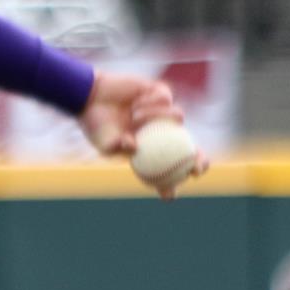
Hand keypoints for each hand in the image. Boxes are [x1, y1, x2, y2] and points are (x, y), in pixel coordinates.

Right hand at [77, 70, 211, 198]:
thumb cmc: (95, 124)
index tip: (170, 193)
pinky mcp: (161, 96)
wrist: (90, 96)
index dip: (171, 186)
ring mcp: (164, 116)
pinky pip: (166, 100)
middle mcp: (162, 135)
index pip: (165, 173)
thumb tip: (135, 147)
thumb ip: (117, 146)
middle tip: (195, 162)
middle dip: (199, 161)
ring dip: (156, 116)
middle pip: (190, 151)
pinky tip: (135, 103)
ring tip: (133, 116)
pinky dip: (150, 103)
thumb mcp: (103, 142)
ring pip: (178, 117)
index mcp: (150, 152)